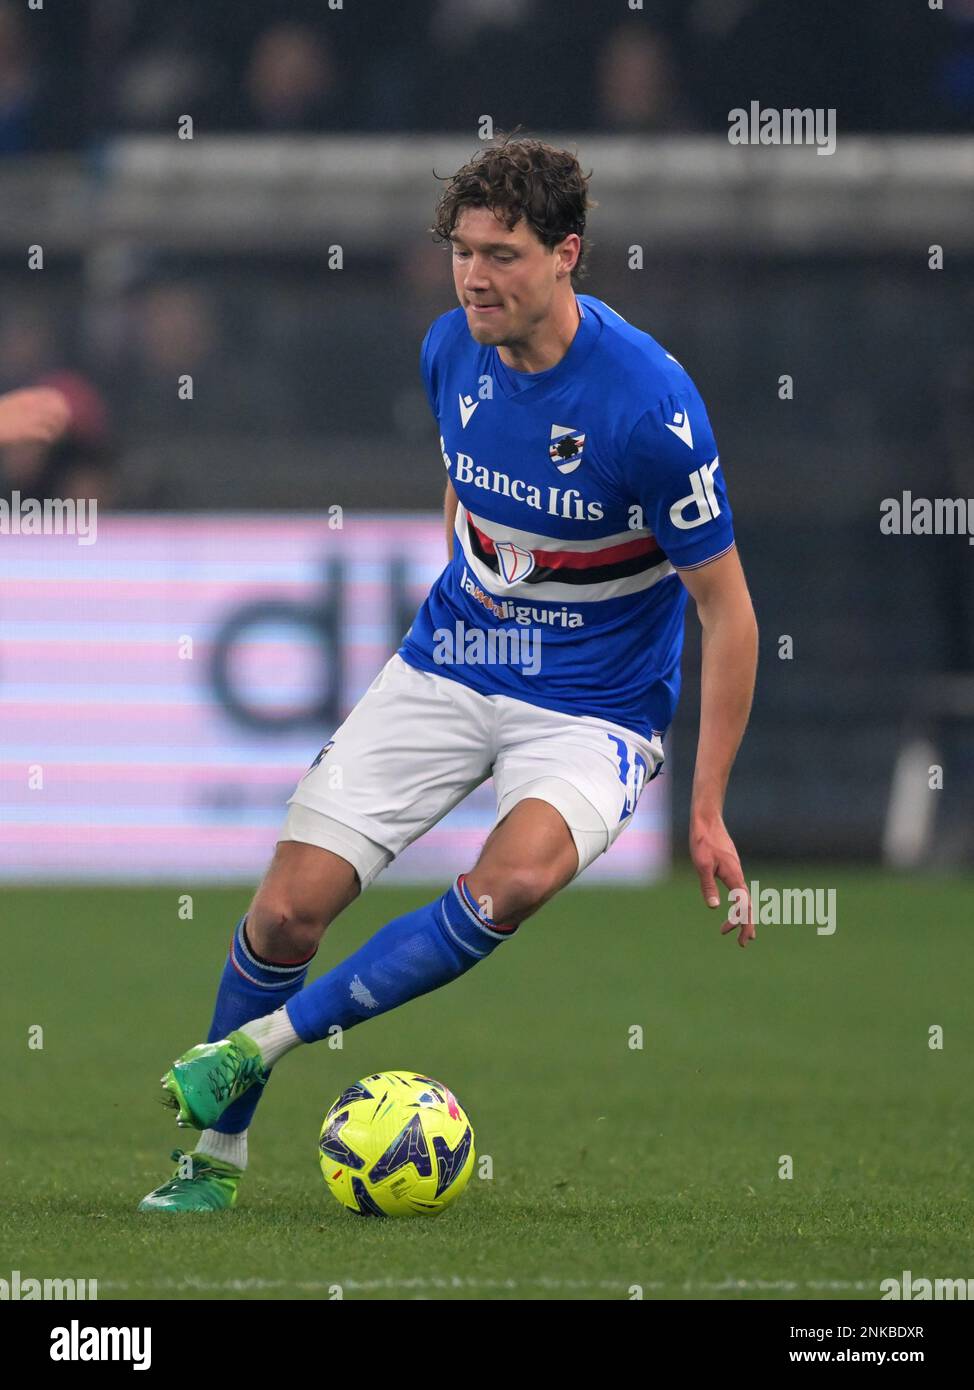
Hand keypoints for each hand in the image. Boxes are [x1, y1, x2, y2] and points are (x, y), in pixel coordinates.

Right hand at [0, 387, 71, 446]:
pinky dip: (49, 437)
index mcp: (27, 397)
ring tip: (53, 434)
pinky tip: (46, 439)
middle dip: (62, 418)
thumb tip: (44, 406)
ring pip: (54, 423)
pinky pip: (46, 435)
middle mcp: (30, 405)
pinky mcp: (26, 431)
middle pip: (58, 409)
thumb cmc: (0, 417)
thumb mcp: (13, 403)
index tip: (61, 411)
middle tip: (60, 425)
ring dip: (57, 429)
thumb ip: (28, 402)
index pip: (53, 395)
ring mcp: (28, 418)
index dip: (61, 403)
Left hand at [690, 810, 754, 946]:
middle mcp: (738, 875)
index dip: (741, 922)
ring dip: (742, 916)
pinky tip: (733, 908)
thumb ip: (708, 886)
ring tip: (735, 931)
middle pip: (748, 905)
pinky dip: (738, 904)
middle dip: (747, 925)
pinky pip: (739, 891)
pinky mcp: (731, 868)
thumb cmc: (703, 841)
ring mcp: (736, 872)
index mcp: (734, 877)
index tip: (731, 934)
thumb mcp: (702, 865)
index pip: (743, 905)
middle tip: (743, 944)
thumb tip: (714, 907)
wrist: (707, 821)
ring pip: (744, 898)